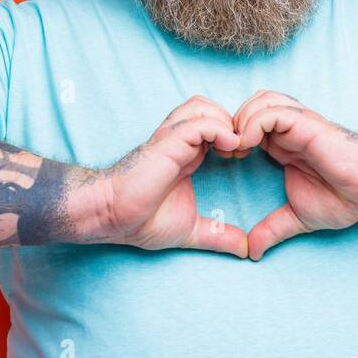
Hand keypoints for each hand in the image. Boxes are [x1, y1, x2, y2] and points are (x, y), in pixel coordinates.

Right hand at [91, 96, 248, 257]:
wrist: (112, 215)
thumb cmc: (142, 219)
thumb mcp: (191, 230)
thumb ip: (218, 235)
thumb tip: (245, 250)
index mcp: (186, 153)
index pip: (213, 123)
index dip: (233, 134)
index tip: (244, 156)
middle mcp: (178, 140)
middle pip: (210, 108)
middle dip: (232, 123)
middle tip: (243, 149)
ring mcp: (172, 138)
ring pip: (204, 107)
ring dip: (226, 123)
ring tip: (235, 148)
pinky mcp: (168, 142)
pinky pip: (200, 122)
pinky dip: (220, 129)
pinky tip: (229, 148)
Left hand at [233, 91, 357, 260]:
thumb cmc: (345, 198)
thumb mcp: (298, 216)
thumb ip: (272, 229)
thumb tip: (252, 252)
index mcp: (283, 144)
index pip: (247, 124)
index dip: (230, 137)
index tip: (223, 160)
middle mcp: (289, 128)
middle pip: (249, 105)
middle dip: (232, 124)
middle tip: (226, 152)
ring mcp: (297, 122)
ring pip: (258, 101)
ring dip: (240, 121)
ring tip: (237, 149)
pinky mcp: (305, 122)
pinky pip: (270, 111)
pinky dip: (253, 123)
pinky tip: (249, 145)